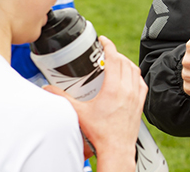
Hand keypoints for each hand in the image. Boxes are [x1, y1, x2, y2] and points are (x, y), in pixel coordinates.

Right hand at [44, 36, 145, 170]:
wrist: (116, 149)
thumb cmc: (100, 134)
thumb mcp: (79, 113)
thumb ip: (62, 99)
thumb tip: (48, 89)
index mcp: (114, 88)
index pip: (114, 58)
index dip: (108, 45)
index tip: (103, 40)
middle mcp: (128, 90)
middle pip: (125, 62)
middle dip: (115, 53)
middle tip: (105, 52)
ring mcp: (136, 97)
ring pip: (135, 71)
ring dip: (126, 63)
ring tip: (116, 62)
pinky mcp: (140, 104)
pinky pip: (141, 83)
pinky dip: (135, 76)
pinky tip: (129, 78)